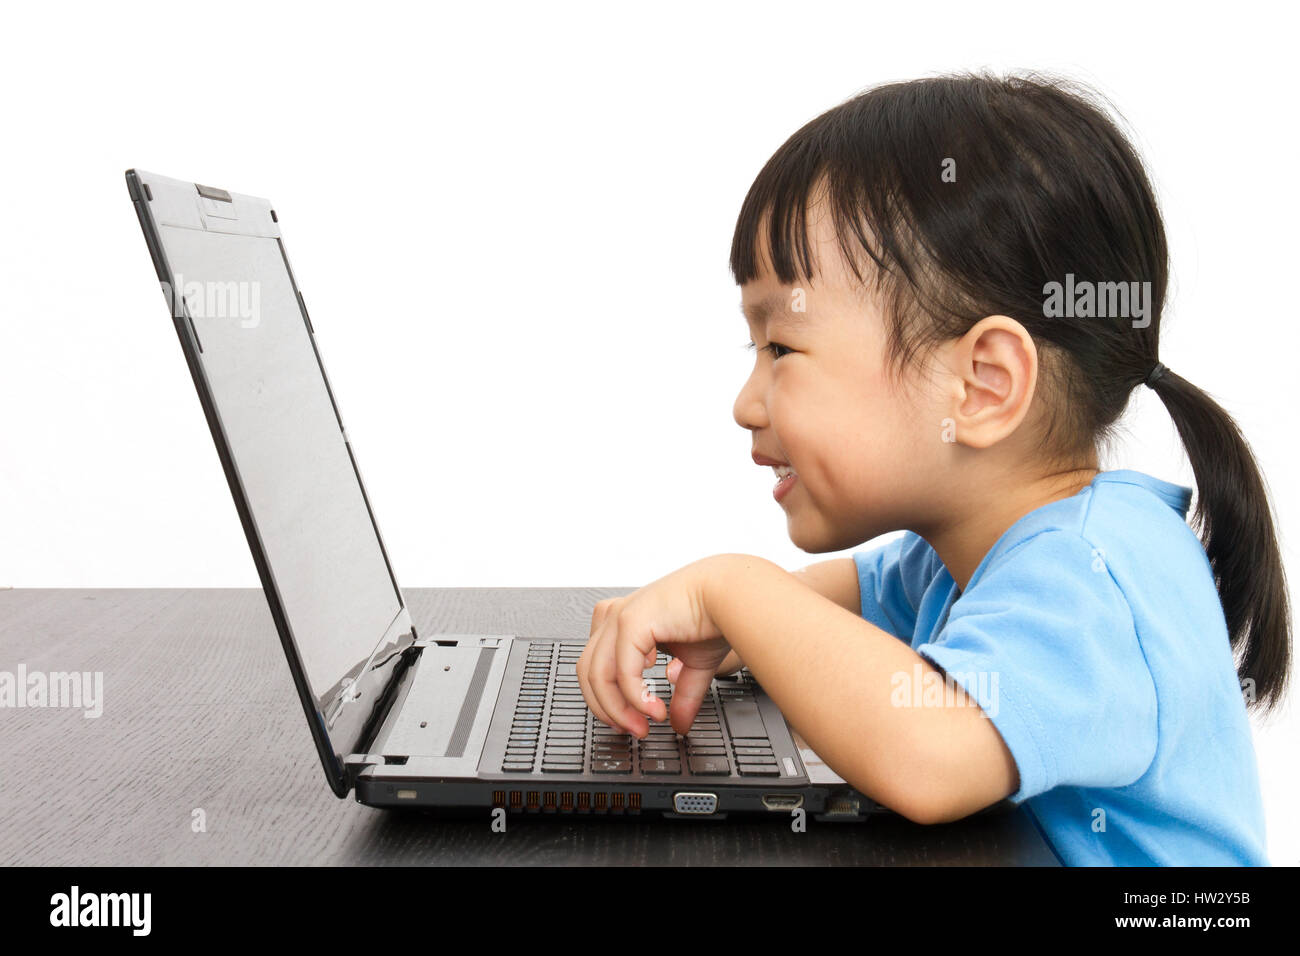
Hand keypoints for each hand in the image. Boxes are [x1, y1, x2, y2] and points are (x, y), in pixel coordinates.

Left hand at [577, 556, 733, 736]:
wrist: (732, 595)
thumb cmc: (715, 615)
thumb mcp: (694, 664)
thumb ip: (682, 693)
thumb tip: (679, 723)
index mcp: (624, 621)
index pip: (596, 666)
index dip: (606, 700)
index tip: (627, 723)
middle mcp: (616, 616)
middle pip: (589, 673)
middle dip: (608, 709)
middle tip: (633, 730)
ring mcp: (620, 616)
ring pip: (597, 675)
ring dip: (619, 709)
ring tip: (644, 725)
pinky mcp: (631, 621)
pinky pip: (622, 672)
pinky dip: (635, 698)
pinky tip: (655, 709)